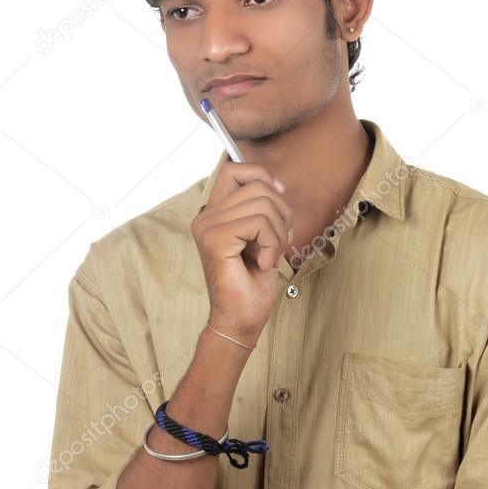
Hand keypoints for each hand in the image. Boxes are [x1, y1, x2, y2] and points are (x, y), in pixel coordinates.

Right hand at [192, 161, 293, 341]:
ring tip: (271, 255)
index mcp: (215, 213)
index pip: (234, 169)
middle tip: (277, 244)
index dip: (261, 175)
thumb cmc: (252, 283)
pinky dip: (272, 244)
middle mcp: (206, 216)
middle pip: (258, 186)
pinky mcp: (215, 240)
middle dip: (281, 214)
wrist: (240, 319)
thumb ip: (262, 210)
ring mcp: (208, 227)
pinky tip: (264, 263)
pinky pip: (259, 223)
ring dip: (279, 233)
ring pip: (263, 204)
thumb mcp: (262, 237)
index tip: (279, 196)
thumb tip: (277, 186)